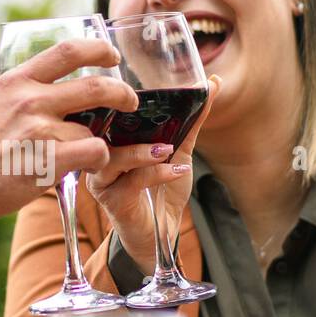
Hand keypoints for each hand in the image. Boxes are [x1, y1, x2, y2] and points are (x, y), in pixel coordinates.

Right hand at [0, 38, 138, 244]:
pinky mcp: (50, 160)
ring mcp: (42, 130)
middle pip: (97, 85)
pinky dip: (98, 160)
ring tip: (85, 154)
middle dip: (122, 92)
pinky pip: (94, 152)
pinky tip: (88, 167)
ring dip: (96, 141)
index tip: (112, 56)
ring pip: (93, 128)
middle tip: (130, 101)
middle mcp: (30, 100)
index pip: (67, 51)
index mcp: (14, 82)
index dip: (98, 49)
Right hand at [85, 75, 219, 270]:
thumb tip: (215, 83)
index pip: (108, 114)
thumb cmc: (162, 191)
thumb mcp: (181, 151)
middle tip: (153, 115)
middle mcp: (100, 158)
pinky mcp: (113, 201)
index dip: (119, 101)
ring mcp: (102, 181)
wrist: (160, 234)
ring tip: (166, 149)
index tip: (142, 93)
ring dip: (141, 152)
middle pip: (102, 133)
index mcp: (111, 142)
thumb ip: (193, 120)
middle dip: (124, 121)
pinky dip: (155, 174)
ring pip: (112, 158)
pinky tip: (175, 169)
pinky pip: (130, 183)